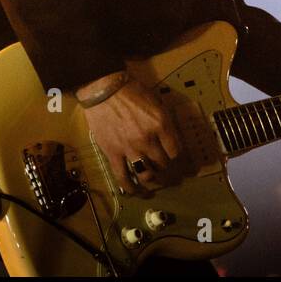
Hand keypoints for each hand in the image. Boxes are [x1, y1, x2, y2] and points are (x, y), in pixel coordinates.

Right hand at [78, 74, 181, 192]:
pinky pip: (122, 176)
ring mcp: (130, 148)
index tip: (175, 157)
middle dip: (166, 168)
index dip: (176, 156)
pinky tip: (134, 192)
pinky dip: (129, 187)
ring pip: (146, 173)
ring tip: (154, 183)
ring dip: (152, 180)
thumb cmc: (131, 91)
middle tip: (166, 171)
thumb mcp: (157, 101)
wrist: (104, 90)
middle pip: (162, 163)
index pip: (175, 150)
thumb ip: (164, 121)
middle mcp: (147, 139)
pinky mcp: (113, 153)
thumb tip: (171, 136)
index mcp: (161, 124)